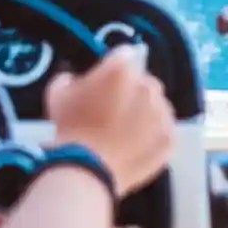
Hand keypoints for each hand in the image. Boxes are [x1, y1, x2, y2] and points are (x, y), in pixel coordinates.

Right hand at [45, 46, 175, 196]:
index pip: (123, 56)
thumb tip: (76, 80)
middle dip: (131, 91)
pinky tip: (136, 147)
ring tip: (125, 133)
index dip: (113, 70)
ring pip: (156, 105)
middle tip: (113, 112)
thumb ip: (70, 78)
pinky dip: (153, 136)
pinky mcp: (170, 136)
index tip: (105, 84)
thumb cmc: (70, 128)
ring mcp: (163, 112)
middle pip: (143, 81)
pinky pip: (163, 130)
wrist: (87, 170)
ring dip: (144, 113)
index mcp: (121, 68)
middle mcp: (148, 85)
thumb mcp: (58, 94)